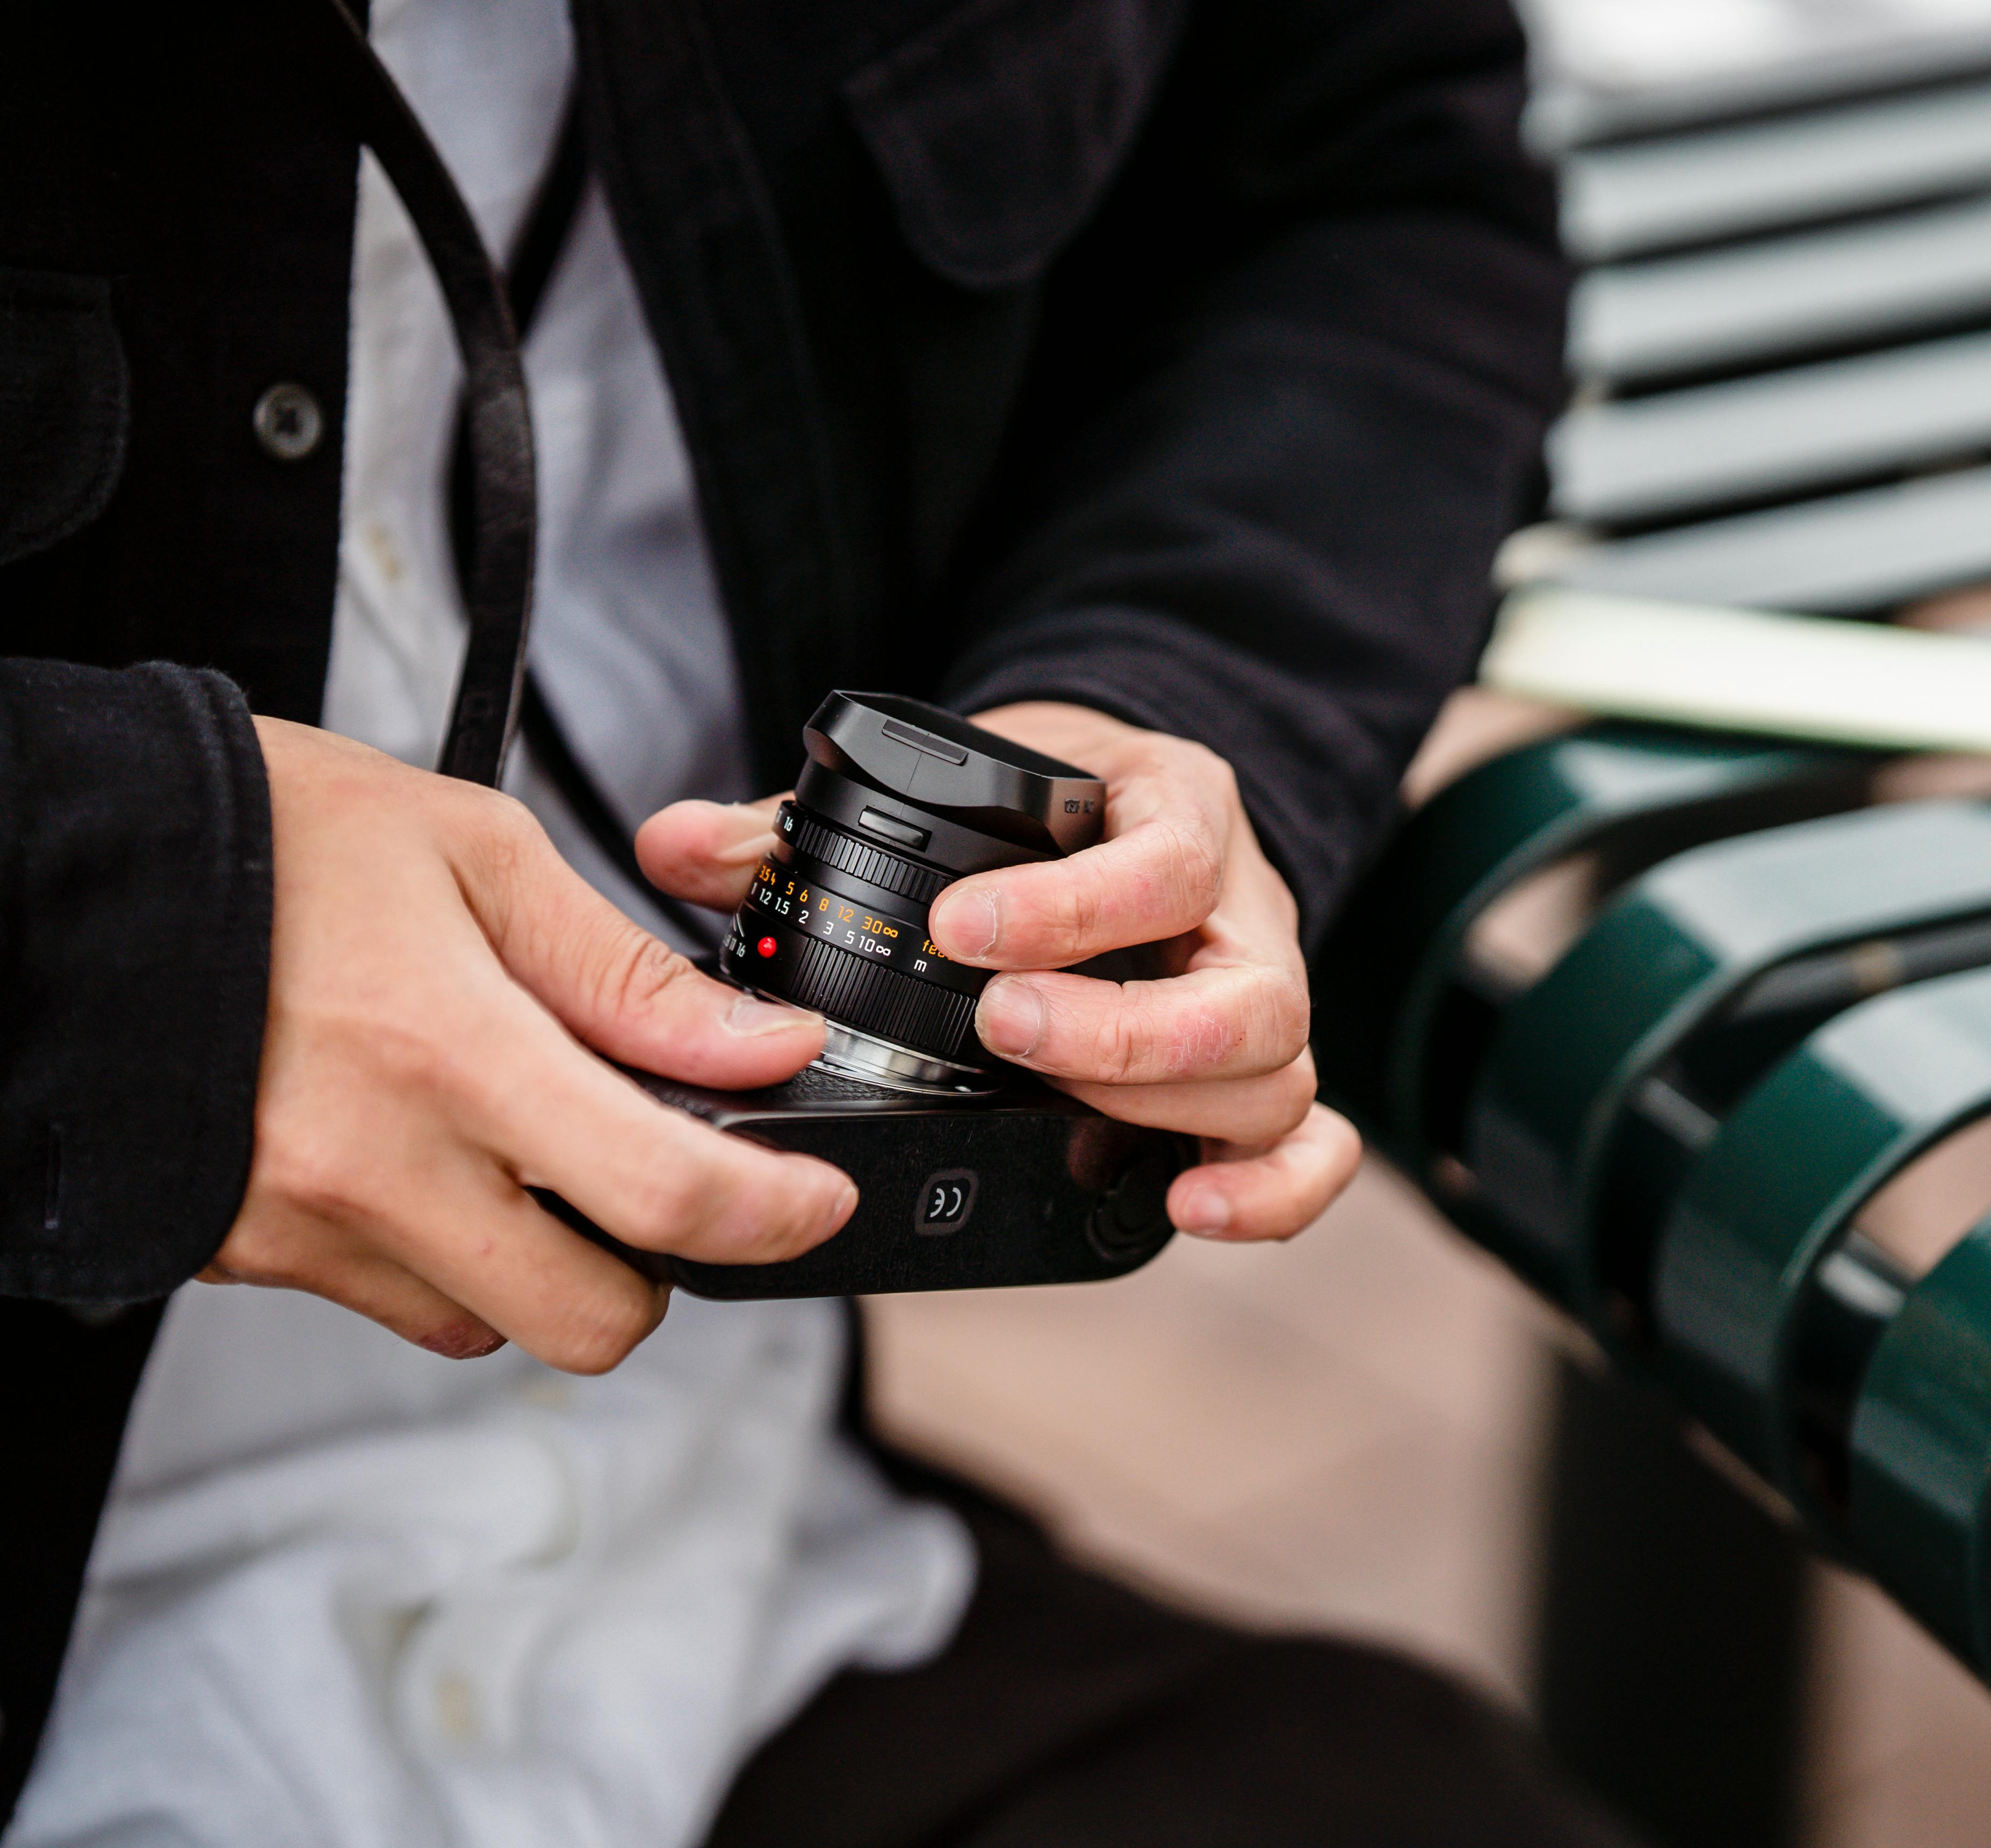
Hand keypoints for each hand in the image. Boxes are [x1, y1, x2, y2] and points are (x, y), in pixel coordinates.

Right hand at [213, 719, 852, 1371]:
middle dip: (650, 1270)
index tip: (814, 1202)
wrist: (59, 870)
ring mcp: (297, 1225)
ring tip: (503, 1135)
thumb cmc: (265, 837)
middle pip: (587, 1318)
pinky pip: (386, 1295)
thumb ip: (625, 974)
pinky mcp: (238, 1253)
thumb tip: (761, 1050)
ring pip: (486, 1320)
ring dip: (534, 1256)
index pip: (661, 1195)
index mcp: (447, 1051)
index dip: (772, 1218)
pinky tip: (408, 1144)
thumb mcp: (473, 852)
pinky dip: (432, 1246)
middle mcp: (373, 1165)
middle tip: (645, 1176)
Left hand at [635, 703, 1361, 1242]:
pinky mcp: (1261, 1077)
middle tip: (1001, 1028)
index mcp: (1176, 812)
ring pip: (1276, 1072)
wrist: (1122, 799)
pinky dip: (1270, 1191)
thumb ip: (805, 822)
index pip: (1167, 862)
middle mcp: (1243, 911)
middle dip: (1122, 1030)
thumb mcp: (946, 782)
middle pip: (1249, 996)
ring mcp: (1262, 998)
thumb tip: (676, 846)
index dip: (1073, 912)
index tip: (959, 934)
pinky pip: (1314, 1144)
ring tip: (1053, 1105)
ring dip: (1161, 1103)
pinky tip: (1185, 1208)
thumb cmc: (1038, 807)